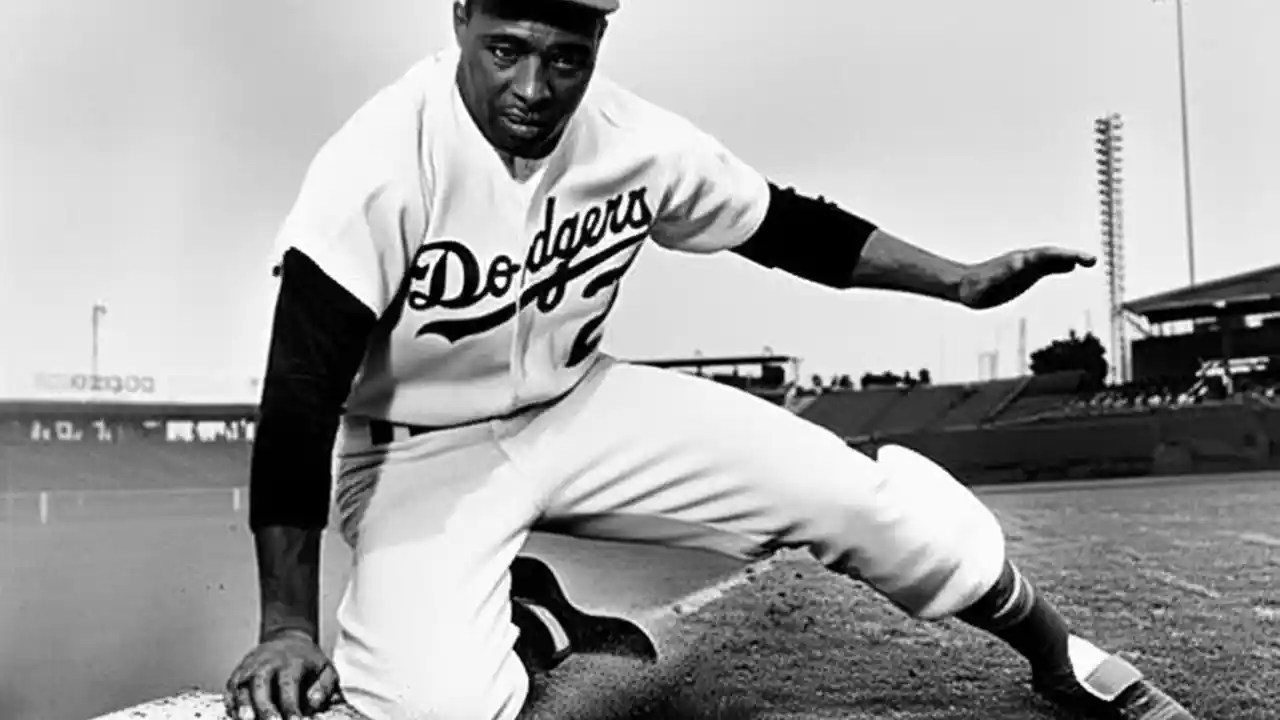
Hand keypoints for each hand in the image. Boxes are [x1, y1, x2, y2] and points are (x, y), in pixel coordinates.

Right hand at [224, 630, 340, 719]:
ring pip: (242, 684)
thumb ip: (325, 687)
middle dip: (263, 707)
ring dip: (242, 704)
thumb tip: (313, 702)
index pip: (288, 684)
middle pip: (261, 683)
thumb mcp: (326, 669)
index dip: (289, 705)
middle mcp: (268, 661)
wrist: (289, 639)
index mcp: (292, 661)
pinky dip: (232, 701)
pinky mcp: (239, 671)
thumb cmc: (309, 662)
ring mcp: (251, 665)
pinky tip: (236, 714)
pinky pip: (231, 686)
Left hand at [957, 247, 1095, 309]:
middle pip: (1051, 255)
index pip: (1043, 256)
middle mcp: (1024, 261)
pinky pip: (1045, 268)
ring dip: (1070, 258)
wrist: (963, 287)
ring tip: (1091, 261)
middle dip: (1072, 255)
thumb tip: (1017, 263)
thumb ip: (1000, 275)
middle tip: (1092, 260)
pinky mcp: (1024, 275)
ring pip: (1051, 259)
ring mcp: (1025, 267)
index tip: (1074, 260)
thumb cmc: (972, 287)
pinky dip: (1059, 265)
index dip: (1060, 257)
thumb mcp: (985, 285)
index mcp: (1016, 263)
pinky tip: (1071, 267)